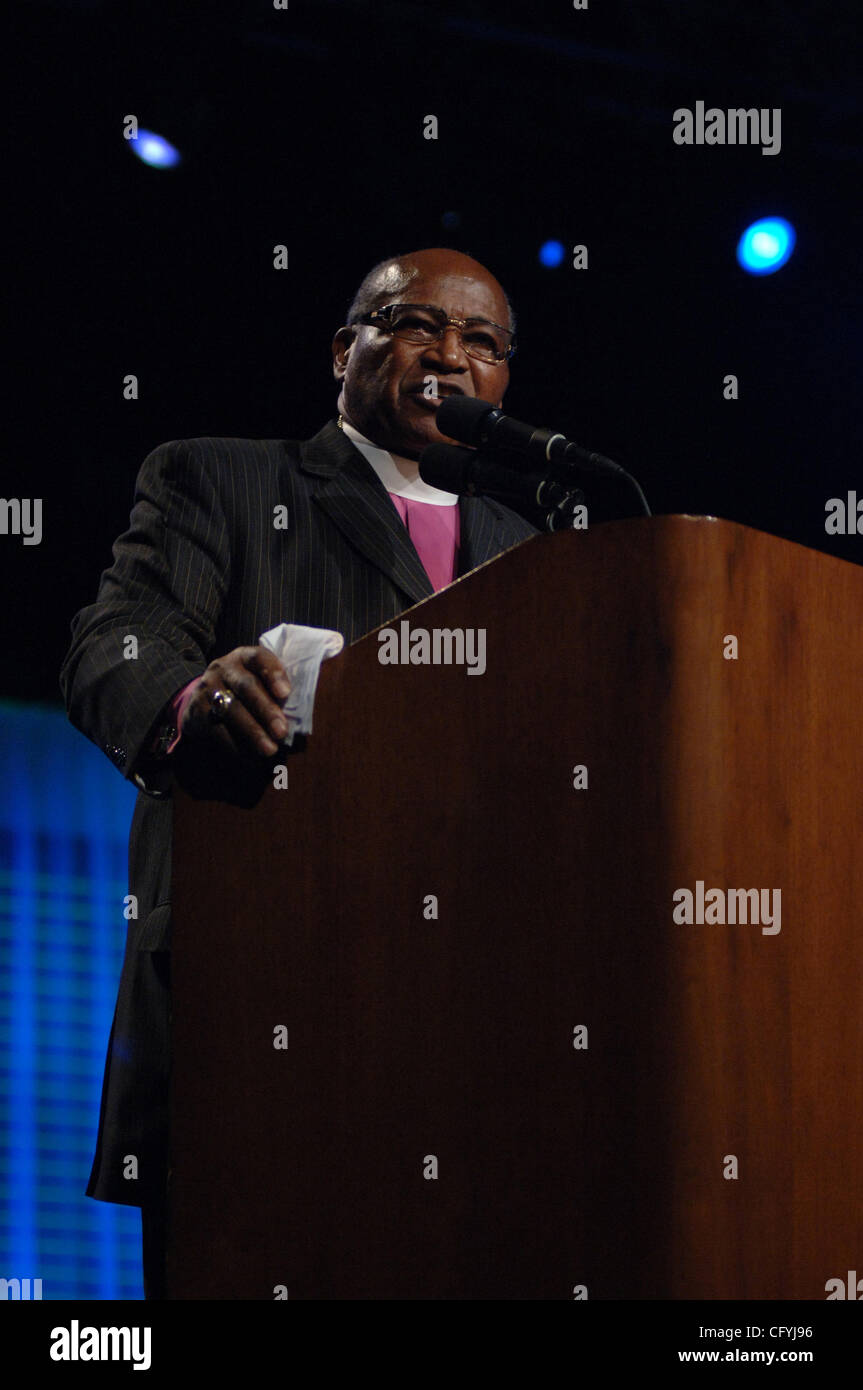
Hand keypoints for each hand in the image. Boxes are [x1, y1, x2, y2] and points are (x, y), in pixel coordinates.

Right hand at [181, 645, 291, 760]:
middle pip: (246, 686)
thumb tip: (296, 716)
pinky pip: (217, 729)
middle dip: (266, 710)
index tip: (286, 693)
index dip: (273, 673)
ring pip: (231, 710)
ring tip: (269, 750)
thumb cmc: (244, 691)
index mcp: (244, 657)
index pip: (260, 658)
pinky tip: (251, 757)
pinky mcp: (197, 711)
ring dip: (252, 732)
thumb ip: (273, 691)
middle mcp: (223, 668)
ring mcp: (208, 688)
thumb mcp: (256, 680)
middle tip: (281, 732)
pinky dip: (236, 746)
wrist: (202, 699)